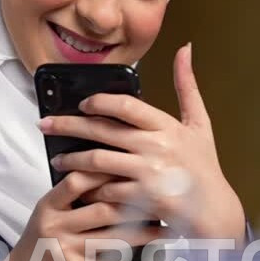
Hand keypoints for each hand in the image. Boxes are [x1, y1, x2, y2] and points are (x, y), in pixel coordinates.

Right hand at [3, 171, 165, 260]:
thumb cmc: (40, 245)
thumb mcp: (47, 216)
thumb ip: (72, 199)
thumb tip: (116, 179)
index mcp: (48, 206)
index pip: (78, 181)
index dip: (107, 173)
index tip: (136, 170)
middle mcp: (55, 226)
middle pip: (104, 210)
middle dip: (139, 206)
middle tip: (165, 201)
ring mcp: (66, 251)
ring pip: (116, 240)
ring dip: (147, 237)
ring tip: (169, 231)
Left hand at [39, 44, 245, 242]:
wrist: (214, 211)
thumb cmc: (204, 167)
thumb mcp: (199, 123)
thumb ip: (187, 85)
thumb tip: (184, 49)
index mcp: (167, 126)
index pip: (125, 105)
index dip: (99, 102)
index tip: (82, 104)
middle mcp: (156, 147)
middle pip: (101, 131)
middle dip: (67, 126)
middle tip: (45, 124)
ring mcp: (148, 174)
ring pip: (96, 162)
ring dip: (71, 160)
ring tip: (58, 159)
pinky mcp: (141, 199)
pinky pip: (105, 191)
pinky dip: (89, 190)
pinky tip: (78, 188)